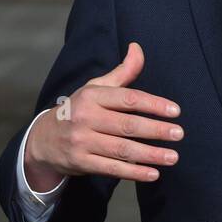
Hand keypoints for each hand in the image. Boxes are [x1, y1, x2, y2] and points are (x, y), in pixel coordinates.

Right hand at [24, 42, 182, 190]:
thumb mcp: (95, 88)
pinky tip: (153, 173)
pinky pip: (111, 168)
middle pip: (127, 125)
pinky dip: (134, 172)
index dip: (153, 104)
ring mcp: (82, 141)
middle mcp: (85, 117)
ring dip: (150, 154)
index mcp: (92, 96)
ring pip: (122, 149)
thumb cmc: (78, 110)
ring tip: (173, 156)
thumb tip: (137, 48)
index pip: (128, 99)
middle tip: (179, 134)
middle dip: (156, 130)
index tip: (175, 111)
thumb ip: (121, 72)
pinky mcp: (81, 162)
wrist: (43, 139)